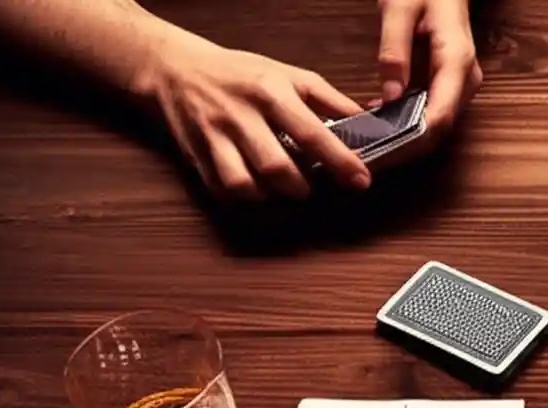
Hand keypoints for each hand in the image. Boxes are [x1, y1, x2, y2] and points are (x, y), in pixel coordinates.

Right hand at [138, 31, 369, 199]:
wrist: (177, 68)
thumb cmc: (242, 74)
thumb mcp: (290, 75)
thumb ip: (330, 100)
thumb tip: (370, 122)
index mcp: (271, 91)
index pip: (311, 132)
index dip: (340, 161)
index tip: (361, 181)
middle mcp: (242, 115)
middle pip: (276, 166)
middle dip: (301, 187)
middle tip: (309, 187)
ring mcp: (215, 137)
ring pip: (244, 184)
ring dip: (271, 196)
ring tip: (282, 189)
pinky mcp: (196, 155)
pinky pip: (222, 189)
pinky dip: (244, 198)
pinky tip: (256, 189)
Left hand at [377, 0, 481, 139]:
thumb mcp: (399, 7)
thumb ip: (394, 51)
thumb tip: (391, 95)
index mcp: (456, 60)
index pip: (440, 115)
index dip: (413, 139)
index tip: (384, 150)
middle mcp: (464, 79)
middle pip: (440, 128)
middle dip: (406, 146)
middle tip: (369, 153)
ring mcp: (460, 84)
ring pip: (437, 126)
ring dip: (406, 138)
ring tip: (370, 141)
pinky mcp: (450, 85)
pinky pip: (432, 112)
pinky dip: (408, 123)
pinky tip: (380, 120)